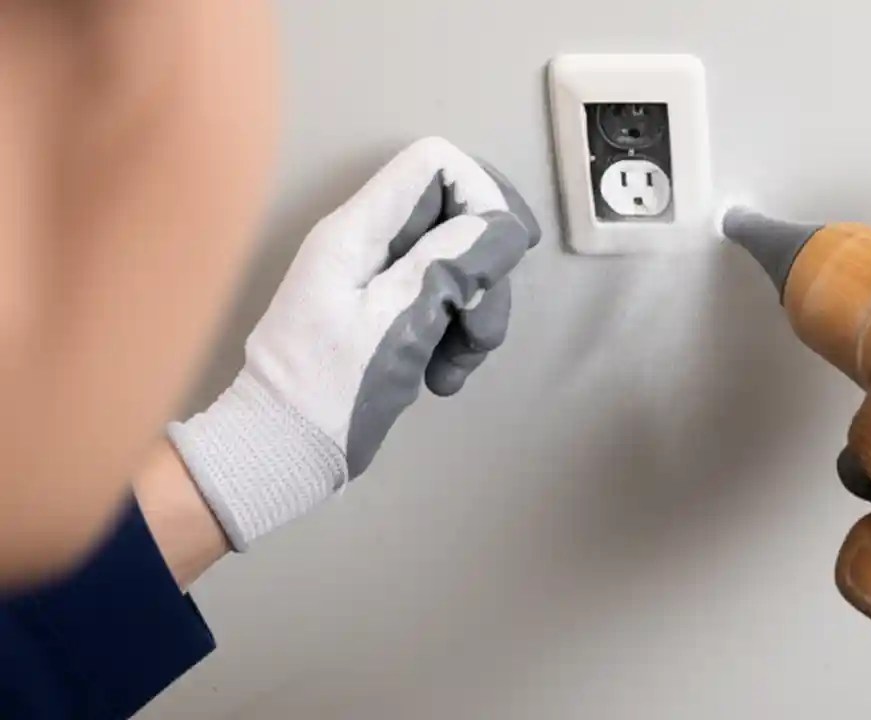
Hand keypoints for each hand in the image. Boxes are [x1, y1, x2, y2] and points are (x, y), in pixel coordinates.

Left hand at [168, 137, 539, 549]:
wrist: (278, 453)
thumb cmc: (326, 393)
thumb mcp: (396, 326)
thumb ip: (448, 265)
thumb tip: (500, 224)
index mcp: (357, 231)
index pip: (434, 164)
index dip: (482, 195)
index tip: (503, 253)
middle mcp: (367, 243)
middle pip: (456, 215)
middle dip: (486, 271)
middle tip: (480, 330)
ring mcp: (377, 279)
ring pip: (457, 264)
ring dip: (476, 314)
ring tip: (457, 367)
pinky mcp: (387, 314)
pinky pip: (442, 302)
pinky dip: (456, 336)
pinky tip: (444, 376)